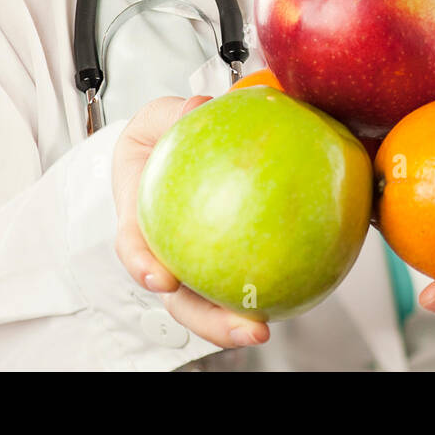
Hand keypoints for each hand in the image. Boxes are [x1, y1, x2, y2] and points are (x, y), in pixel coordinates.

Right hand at [111, 94, 270, 349]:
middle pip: (179, 298)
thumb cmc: (157, 139)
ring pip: (210, 303)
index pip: (134, 245)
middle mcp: (164, 252)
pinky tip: (299, 290)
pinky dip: (267, 286)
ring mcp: (192, 264)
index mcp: (139, 219)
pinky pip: (243, 277)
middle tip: (247, 327)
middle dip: (210, 321)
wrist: (168, 148)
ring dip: (236, 323)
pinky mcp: (223, 264)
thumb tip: (200, 106)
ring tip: (266, 327)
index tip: (163, 279)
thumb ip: (175, 113)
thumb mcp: (158, 117)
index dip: (144, 265)